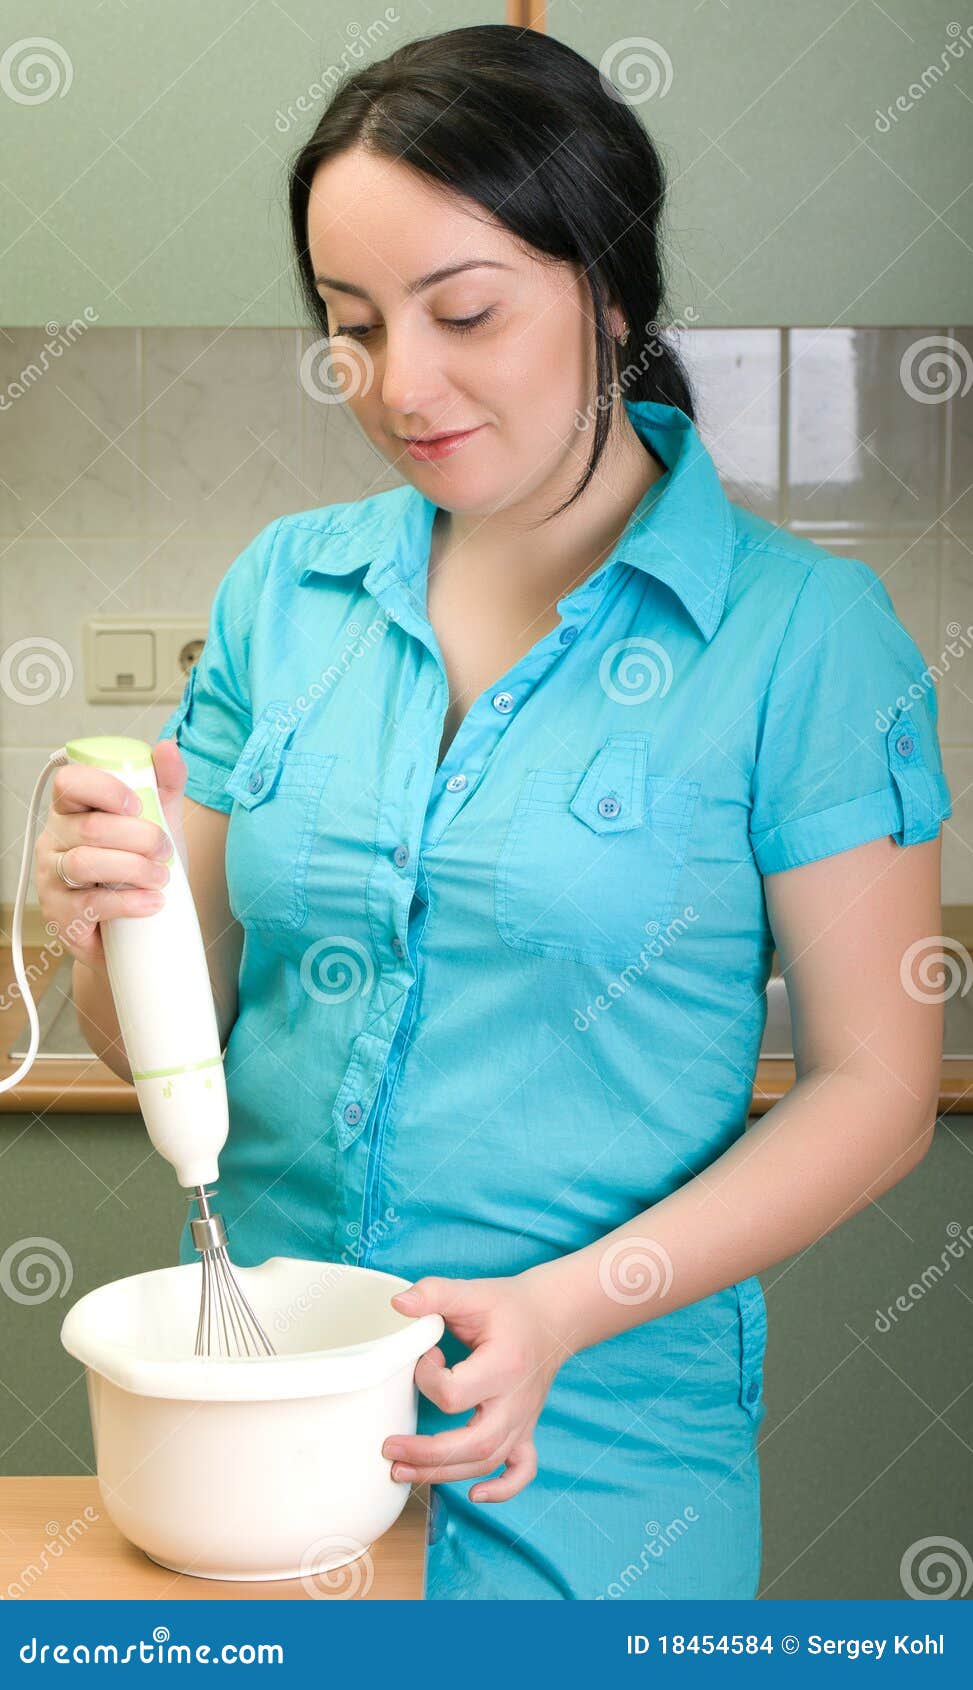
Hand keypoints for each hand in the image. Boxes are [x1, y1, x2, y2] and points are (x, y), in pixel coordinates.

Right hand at [36, 738, 188, 971]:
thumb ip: (163, 784)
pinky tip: (151, 903)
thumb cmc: (138, 867)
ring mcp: (51, 878)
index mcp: (72, 810)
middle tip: (164, 850)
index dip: (104, 789)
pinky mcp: (60, 914)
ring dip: (134, 869)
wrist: (136, 928)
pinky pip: (90, 904)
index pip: (70, 782)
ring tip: (161, 879)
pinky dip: (129, 902)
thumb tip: (167, 746)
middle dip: (139, 837)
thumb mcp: (157, 822)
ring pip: (86, 863)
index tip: (137, 805)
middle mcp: (54, 839)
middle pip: (90, 828)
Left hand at [382, 1272, 571, 1502]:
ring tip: (403, 1472)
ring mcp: (523, 1419)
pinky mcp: (526, 1428)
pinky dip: (502, 1489)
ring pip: (487, 1461)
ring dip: (444, 1474)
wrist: (551, 1316)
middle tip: (388, 1449)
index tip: (423, 1356)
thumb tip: (397, 1303)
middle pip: (473, 1444)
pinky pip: (522, 1469)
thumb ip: (433, 1294)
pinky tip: (475, 1494)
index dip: (427, 1379)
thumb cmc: (508, 1305)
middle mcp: (516, 1400)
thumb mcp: (472, 1292)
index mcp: (503, 1366)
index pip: (455, 1394)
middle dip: (426, 1454)